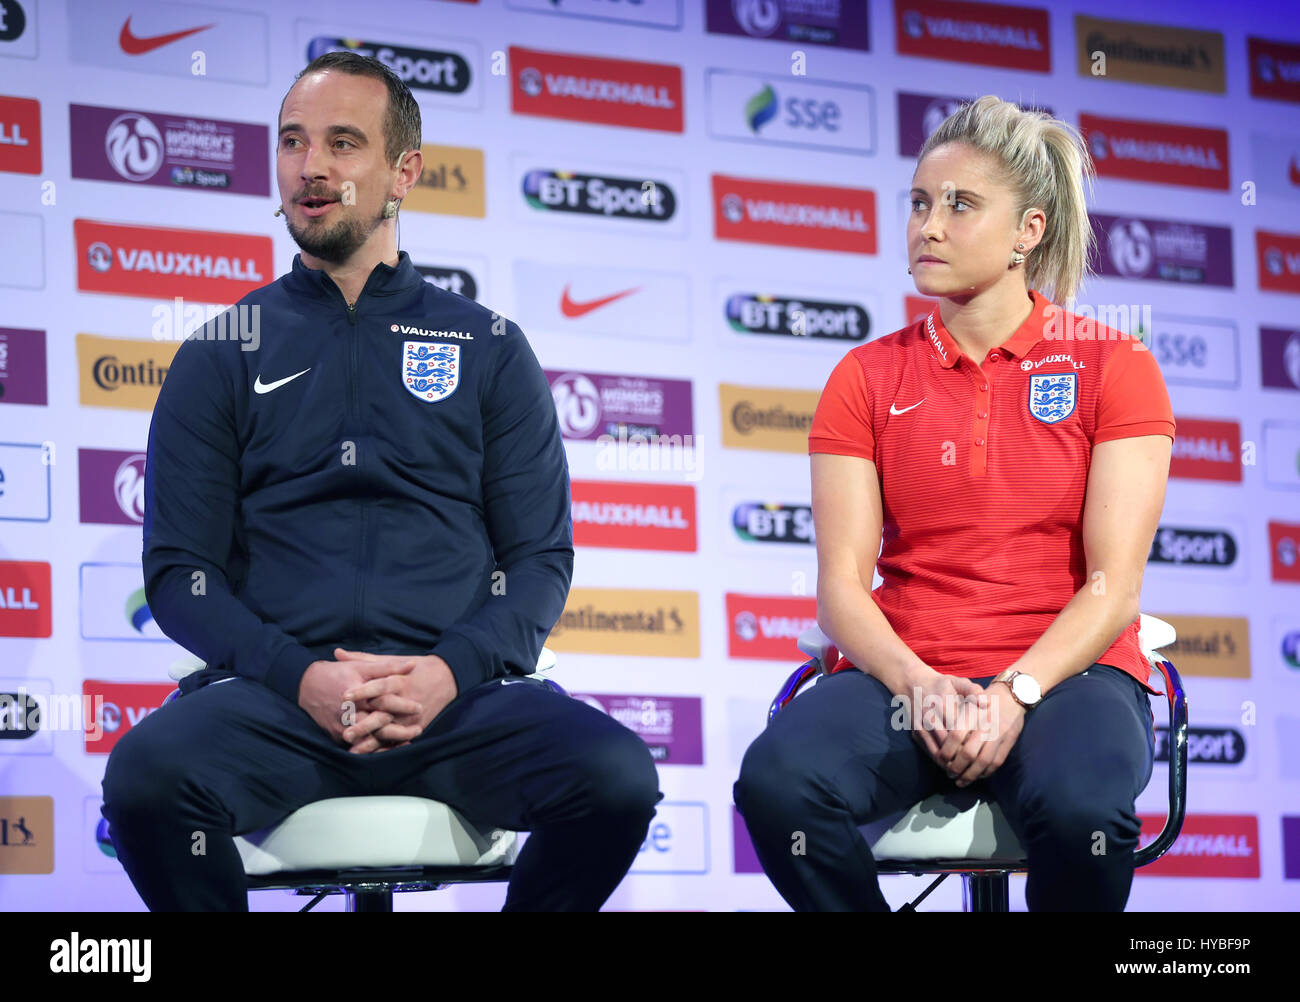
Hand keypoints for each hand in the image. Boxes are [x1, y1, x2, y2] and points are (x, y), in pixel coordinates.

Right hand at [297, 651, 420, 749]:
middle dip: (399, 730)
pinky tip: (389, 748)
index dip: (402, 705)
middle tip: (419, 729)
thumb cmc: (336, 673)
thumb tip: (412, 665)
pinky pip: (358, 746)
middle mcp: (348, 713)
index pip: (383, 702)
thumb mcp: (361, 667)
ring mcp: (341, 727)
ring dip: (389, 742)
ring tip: (409, 740)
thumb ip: (387, 667)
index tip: (419, 707)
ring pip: (369, 740)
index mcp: (356, 694)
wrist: (305, 686)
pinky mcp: (337, 736)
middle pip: (377, 726)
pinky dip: (374, 748)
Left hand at [337, 650, 457, 754]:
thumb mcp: (392, 660)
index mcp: (399, 681)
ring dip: (371, 742)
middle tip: (346, 733)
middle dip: (364, 725)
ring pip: (389, 731)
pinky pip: (399, 740)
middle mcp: (405, 700)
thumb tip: (337, 653)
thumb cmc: (416, 667)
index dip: (362, 691)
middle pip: (383, 714)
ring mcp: (412, 716)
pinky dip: (384, 748)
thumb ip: (363, 658)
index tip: (344, 696)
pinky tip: (370, 754)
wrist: (447, 677)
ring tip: (353, 749)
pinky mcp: (417, 726)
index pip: (379, 686)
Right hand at [899, 668, 990, 773]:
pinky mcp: (916, 732)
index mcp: (943, 702)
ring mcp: (921, 725)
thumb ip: (973, 690)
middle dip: (964, 754)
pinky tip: (953, 762)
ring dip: (954, 760)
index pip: (961, 728)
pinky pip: (930, 751)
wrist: (913, 684)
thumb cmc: (941, 685)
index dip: (973, 740)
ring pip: (939, 750)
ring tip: (968, 766)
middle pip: (950, 743)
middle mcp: (930, 715)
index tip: (984, 746)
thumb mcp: (958, 682)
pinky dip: (942, 759)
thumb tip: (986, 703)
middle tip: (978, 761)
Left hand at [939, 681, 1024, 786]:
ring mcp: (999, 734)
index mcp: (971, 714)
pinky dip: (986, 772)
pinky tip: (978, 776)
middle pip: (968, 753)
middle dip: (957, 767)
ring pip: (983, 761)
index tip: (940, 760)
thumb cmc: (983, 700)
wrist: (1012, 696)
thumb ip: (955, 721)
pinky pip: (997, 762)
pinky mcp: (1009, 741)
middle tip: (949, 773)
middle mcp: (984, 725)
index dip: (947, 751)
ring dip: (971, 774)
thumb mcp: (966, 703)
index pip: (955, 736)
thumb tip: (940, 741)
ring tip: (961, 781)